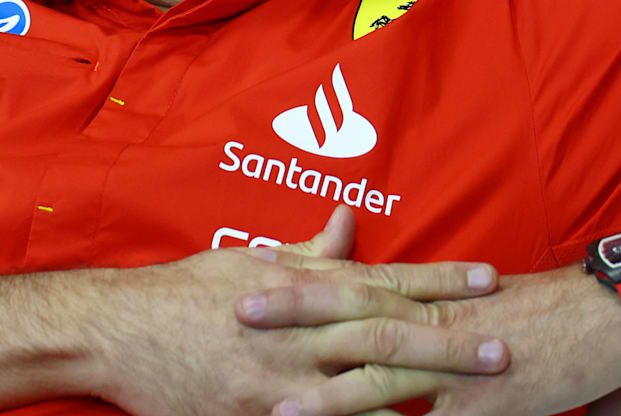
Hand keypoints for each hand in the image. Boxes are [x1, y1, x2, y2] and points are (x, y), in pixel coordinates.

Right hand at [89, 207, 508, 415]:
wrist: (118, 333)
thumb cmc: (181, 293)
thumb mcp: (246, 261)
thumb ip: (305, 251)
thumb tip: (347, 222)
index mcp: (296, 286)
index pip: (381, 279)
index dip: (438, 278)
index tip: (489, 278)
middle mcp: (295, 331)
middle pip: (385, 335)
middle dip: (448, 341)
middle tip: (503, 347)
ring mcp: (279, 381)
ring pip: (364, 390)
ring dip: (420, 395)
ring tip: (473, 400)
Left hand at [243, 247, 620, 415]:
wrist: (603, 317)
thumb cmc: (531, 304)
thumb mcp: (464, 291)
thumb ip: (413, 292)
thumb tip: (369, 292)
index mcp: (423, 292)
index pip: (347, 279)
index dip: (297, 277)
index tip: (247, 273)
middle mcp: (432, 321)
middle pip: (350, 316)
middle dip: (293, 318)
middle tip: (238, 318)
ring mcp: (458, 367)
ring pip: (383, 381)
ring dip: (329, 399)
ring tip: (280, 411)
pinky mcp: (488, 407)